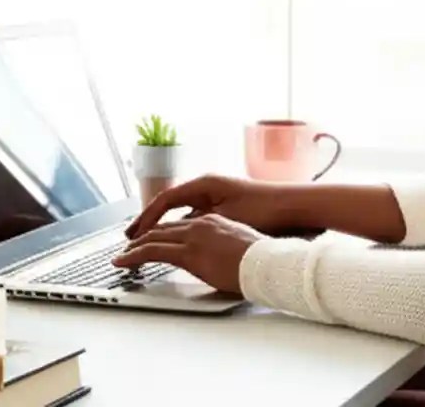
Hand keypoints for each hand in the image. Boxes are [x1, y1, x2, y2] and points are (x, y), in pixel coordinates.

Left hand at [112, 213, 265, 293]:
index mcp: (214, 221)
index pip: (180, 224)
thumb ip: (222, 248)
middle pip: (163, 228)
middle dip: (144, 238)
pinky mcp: (187, 252)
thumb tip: (217, 259)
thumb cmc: (261, 260)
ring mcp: (192, 237)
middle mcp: (200, 223)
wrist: (267, 263)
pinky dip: (133, 256)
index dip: (163, 232)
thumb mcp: (239, 247)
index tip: (153, 240)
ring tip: (122, 257)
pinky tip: (123, 262)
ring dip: (134, 248)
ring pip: (153, 237)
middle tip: (130, 247)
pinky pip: (151, 251)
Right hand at [125, 174, 299, 240]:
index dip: (146, 218)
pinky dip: (181, 226)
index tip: (133, 234)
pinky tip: (176, 240)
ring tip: (147, 240)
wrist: (294, 207)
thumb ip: (197, 224)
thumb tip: (174, 232)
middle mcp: (208, 186)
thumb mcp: (225, 218)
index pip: (165, 200)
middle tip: (131, 237)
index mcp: (205, 184)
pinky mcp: (226, 206)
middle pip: (170, 203)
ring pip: (181, 210)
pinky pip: (195, 214)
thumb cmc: (264, 209)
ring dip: (164, 224)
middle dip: (149, 221)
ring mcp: (217, 195)